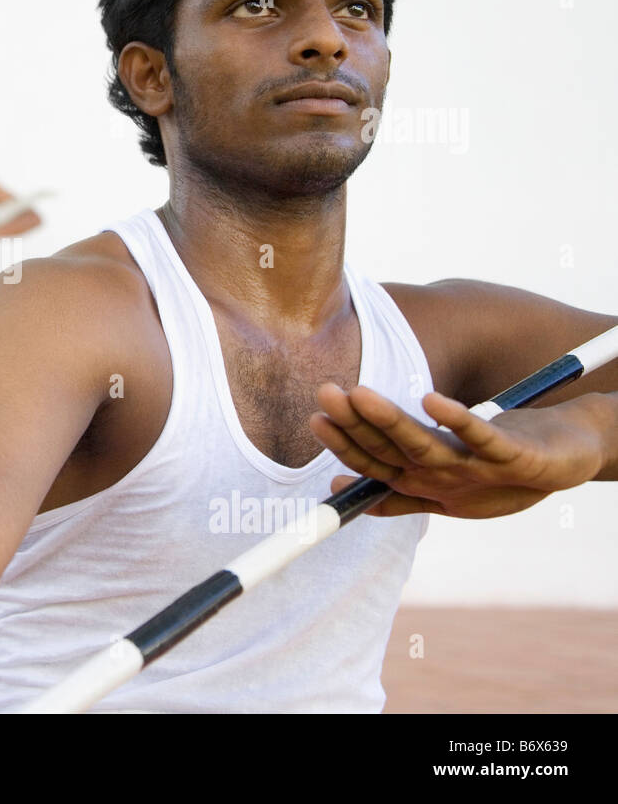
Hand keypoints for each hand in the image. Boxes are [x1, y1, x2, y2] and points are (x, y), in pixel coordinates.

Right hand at [309, 384, 606, 518]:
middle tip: (325, 394)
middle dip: (354, 424)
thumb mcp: (444, 486)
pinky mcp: (511, 456)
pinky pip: (481, 436)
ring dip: (390, 420)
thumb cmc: (503, 474)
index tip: (315, 417)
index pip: (373, 462)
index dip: (343, 443)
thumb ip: (399, 492)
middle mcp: (443, 479)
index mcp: (424, 482)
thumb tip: (343, 486)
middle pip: (390, 451)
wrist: (568, 463)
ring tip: (360, 393)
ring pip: (424, 445)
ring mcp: (476, 470)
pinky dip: (457, 419)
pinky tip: (431, 400)